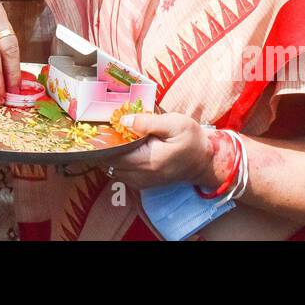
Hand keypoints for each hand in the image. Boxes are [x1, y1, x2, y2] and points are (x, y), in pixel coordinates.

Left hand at [108, 112, 225, 190]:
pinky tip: (120, 147)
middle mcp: (141, 175)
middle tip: (103, 128)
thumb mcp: (174, 124)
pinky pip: (120, 173)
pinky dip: (116, 161)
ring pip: (111, 169)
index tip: (100, 126)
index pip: (112, 154)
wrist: (204, 162)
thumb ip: (147, 122)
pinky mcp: (142, 183)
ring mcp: (140, 182)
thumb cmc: (191, 140)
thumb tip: (124, 121)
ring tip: (111, 136)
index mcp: (148, 160)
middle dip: (103, 146)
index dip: (103, 141)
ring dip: (108, 154)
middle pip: (108, 162)